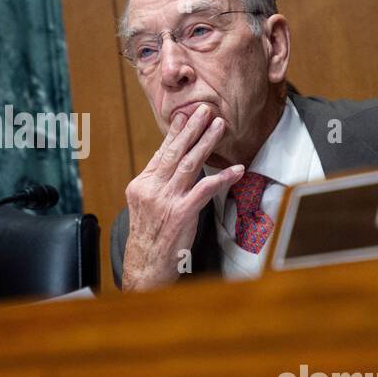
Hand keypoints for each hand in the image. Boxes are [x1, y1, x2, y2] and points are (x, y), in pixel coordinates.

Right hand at [120, 103, 245, 291]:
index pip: (160, 153)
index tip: (183, 116)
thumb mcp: (144, 208)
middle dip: (191, 129)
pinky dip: (222, 177)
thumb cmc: (150, 238)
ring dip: (206, 143)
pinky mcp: (182, 212)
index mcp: (141, 185)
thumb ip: (157, 186)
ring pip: (189, 164)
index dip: (173, 134)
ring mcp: (166, 200)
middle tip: (204, 110)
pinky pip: (205, 189)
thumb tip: (172, 166)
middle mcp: (151, 189)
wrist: (146, 266)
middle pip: (174, 152)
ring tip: (219, 126)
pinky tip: (236, 169)